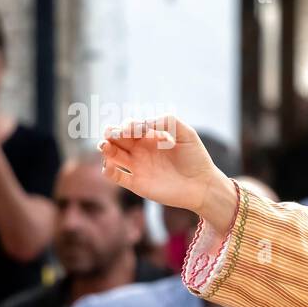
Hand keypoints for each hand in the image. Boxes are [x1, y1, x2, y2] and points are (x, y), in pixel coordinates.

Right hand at [99, 116, 231, 217]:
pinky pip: (115, 176)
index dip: (128, 125)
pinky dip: (107, 169)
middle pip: (115, 138)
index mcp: (149, 136)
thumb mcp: (186, 133)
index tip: (136, 129)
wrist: (203, 185)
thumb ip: (167, 121)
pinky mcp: (136, 183)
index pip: (130, 126)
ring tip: (105, 146)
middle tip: (114, 135)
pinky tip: (109, 165)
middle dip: (110, 133)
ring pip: (111, 154)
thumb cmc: (196, 158)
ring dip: (104, 148)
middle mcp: (140, 150)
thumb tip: (143, 122)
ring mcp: (137, 166)